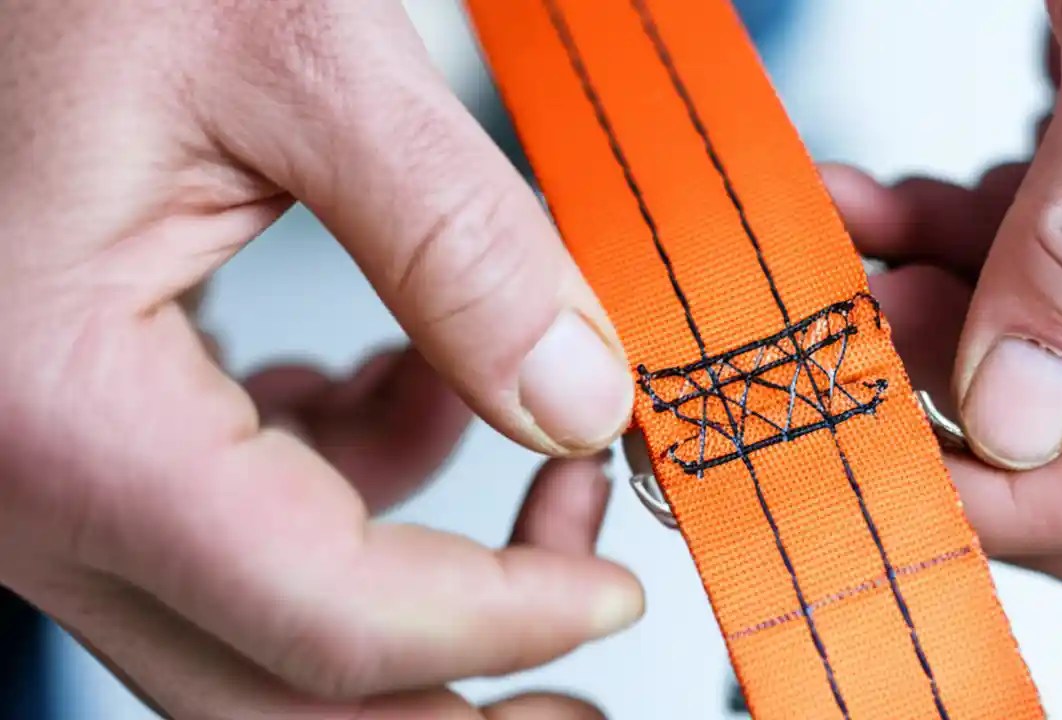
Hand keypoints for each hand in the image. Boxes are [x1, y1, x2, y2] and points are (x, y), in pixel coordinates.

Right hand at [0, 1, 639, 715]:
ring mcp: (41, 472)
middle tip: (583, 625)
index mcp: (62, 408)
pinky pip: (230, 531)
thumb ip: (456, 243)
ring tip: (497, 397)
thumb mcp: (299, 58)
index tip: (614, 591)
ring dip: (410, 554)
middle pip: (276, 691)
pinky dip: (344, 482)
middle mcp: (25, 482)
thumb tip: (579, 402)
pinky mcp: (77, 434)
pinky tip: (396, 369)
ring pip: (259, 617)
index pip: (325, 613)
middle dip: (453, 683)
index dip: (500, 622)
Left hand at [823, 0, 1061, 582]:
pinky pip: (996, 262)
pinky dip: (916, 241)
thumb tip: (1016, 420)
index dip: (985, 494)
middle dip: (930, 400)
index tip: (850, 456)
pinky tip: (856, 206)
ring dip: (897, 311)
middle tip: (837, 339)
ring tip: (824, 250)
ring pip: (1005, 352)